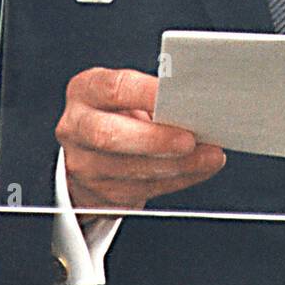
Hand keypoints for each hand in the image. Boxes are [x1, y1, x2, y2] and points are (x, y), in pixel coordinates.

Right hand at [56, 66, 225, 212]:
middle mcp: (77, 128)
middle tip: (190, 139)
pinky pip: (142, 191)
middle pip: (110, 136)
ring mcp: (83, 166)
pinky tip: (197, 169)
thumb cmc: (118, 112)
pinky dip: (177, 179)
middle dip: (156, 139)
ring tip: (207, 155)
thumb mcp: (127, 93)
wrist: (92, 150)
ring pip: (129, 170)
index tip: (177, 94)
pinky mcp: (99, 195)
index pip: (113, 89)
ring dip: (176, 165)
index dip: (145, 93)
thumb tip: (194, 100)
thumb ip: (153, 95)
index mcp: (85, 91)